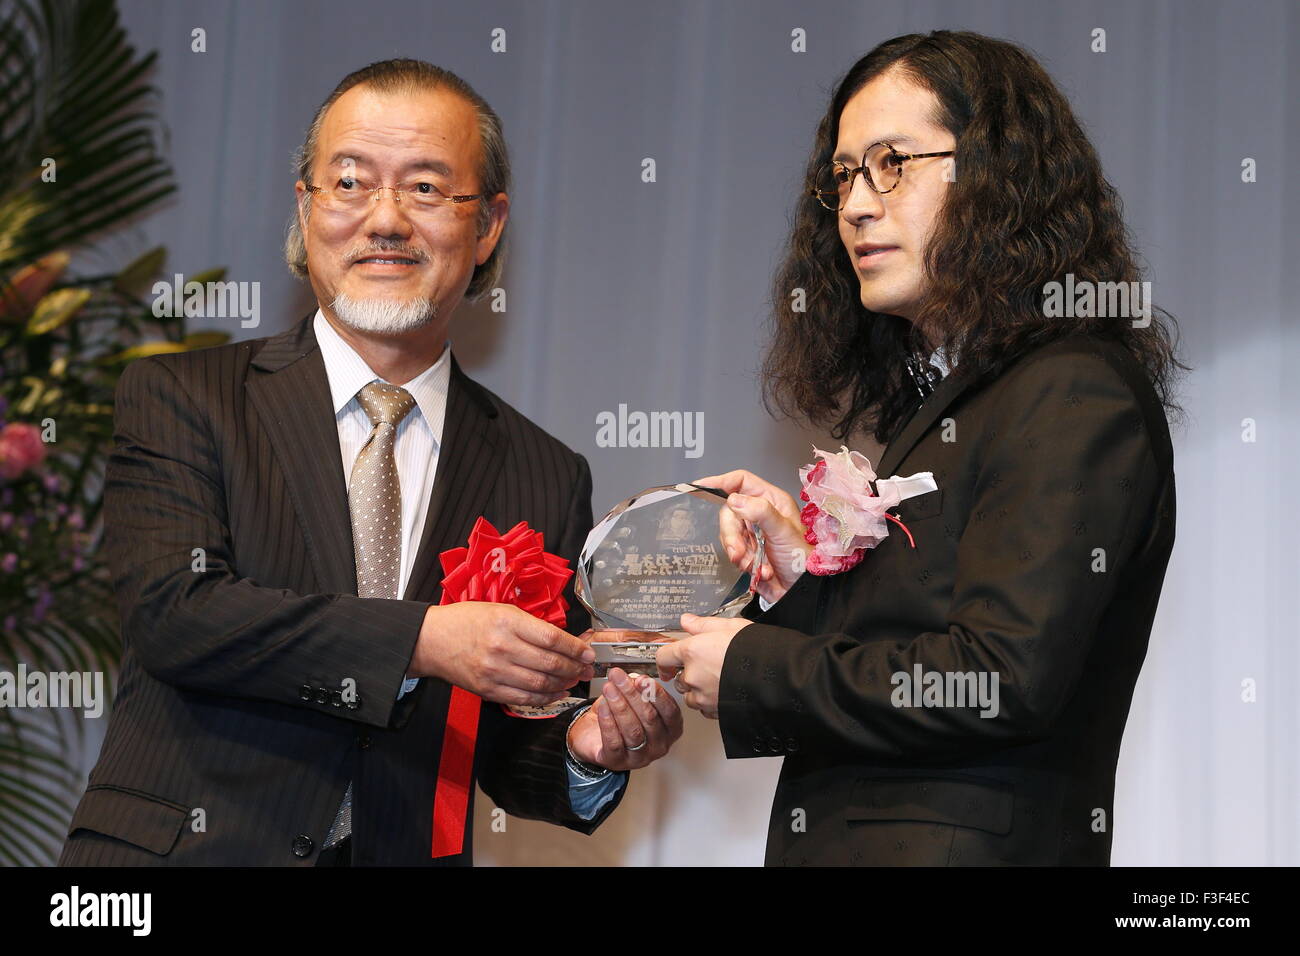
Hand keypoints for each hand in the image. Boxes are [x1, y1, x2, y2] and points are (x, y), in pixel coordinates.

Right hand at [411, 602, 594, 707]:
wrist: (431, 640)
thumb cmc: (467, 620)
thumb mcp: (501, 610)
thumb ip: (531, 625)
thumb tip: (563, 641)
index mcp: (508, 622)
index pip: (552, 638)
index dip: (575, 648)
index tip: (588, 653)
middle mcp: (503, 647)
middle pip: (550, 663)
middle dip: (575, 668)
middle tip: (586, 669)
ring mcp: (495, 671)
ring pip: (540, 684)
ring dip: (563, 684)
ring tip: (574, 680)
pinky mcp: (488, 690)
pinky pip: (524, 699)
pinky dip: (544, 698)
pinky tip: (555, 693)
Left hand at [567, 667, 682, 770]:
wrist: (594, 735)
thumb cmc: (620, 718)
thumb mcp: (633, 699)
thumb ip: (638, 688)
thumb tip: (636, 679)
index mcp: (670, 729)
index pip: (670, 711)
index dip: (656, 694)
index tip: (642, 679)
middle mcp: (659, 745)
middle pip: (649, 718)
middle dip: (632, 694)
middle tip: (619, 678)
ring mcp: (640, 757)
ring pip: (632, 730)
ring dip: (619, 706)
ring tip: (609, 689)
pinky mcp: (618, 762)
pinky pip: (614, 742)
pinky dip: (608, 722)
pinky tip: (603, 707)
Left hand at [655, 613, 751, 718]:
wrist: (777, 675)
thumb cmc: (757, 650)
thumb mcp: (731, 626)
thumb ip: (703, 625)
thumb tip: (687, 621)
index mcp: (692, 651)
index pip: (663, 657)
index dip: (666, 659)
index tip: (669, 662)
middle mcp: (693, 676)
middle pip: (678, 679)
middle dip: (689, 674)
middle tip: (709, 666)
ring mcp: (703, 696)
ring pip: (690, 696)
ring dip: (698, 691)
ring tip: (719, 680)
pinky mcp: (714, 711)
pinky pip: (704, 710)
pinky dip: (710, 703)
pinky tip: (724, 692)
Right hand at [695, 469, 810, 602]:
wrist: (802, 591)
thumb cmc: (803, 559)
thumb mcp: (784, 532)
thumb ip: (761, 512)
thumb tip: (734, 500)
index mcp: (771, 501)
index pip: (741, 481)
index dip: (720, 482)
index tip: (701, 486)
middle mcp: (759, 513)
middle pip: (729, 512)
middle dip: (731, 534)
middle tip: (739, 552)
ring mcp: (752, 532)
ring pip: (728, 533)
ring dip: (737, 551)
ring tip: (752, 564)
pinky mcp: (747, 551)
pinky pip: (732, 551)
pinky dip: (742, 562)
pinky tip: (758, 570)